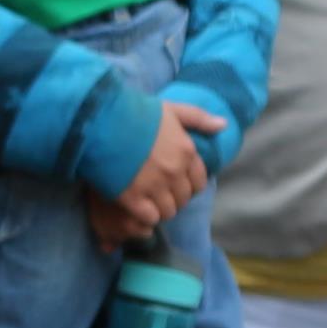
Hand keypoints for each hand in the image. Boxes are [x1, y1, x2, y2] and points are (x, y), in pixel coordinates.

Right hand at [90, 101, 210, 242]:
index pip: (199, 182)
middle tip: (159, 193)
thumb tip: (224, 125)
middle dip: (174, 198)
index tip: (176, 183)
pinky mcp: (133, 198)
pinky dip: (146, 216)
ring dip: (161, 209)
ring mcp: (154, 186)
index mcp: (186, 151)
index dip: (189, 185)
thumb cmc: (136, 113)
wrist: (102, 122)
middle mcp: (174, 172)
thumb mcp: (172, 110)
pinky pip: (150, 218)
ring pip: (168, 211)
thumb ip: (198, 118)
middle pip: (183, 199)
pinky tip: (138, 207)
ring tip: (149, 202)